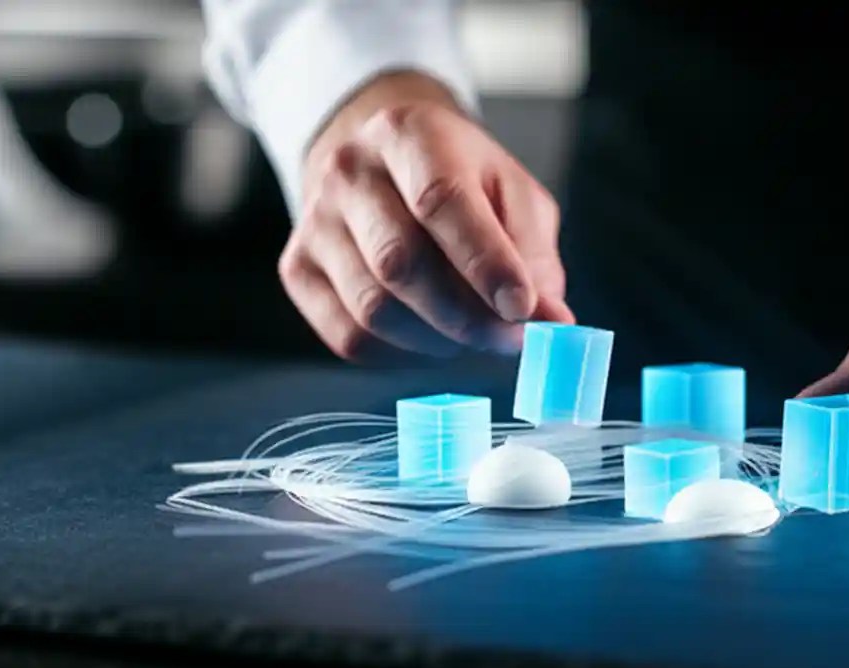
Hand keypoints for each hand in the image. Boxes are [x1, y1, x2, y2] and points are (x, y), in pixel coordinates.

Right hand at [279, 71, 572, 360]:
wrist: (385, 163)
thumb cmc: (461, 180)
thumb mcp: (512, 193)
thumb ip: (533, 253)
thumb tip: (550, 320)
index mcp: (407, 133)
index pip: (440, 201)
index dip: (485, 263)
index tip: (524, 309)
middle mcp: (348, 170)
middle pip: (401, 262)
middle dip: (467, 316)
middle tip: (511, 338)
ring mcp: (315, 221)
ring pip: (374, 309)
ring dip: (438, 340)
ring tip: (474, 334)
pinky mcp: (298, 269)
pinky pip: (351, 337)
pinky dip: (402, 353)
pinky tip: (432, 336)